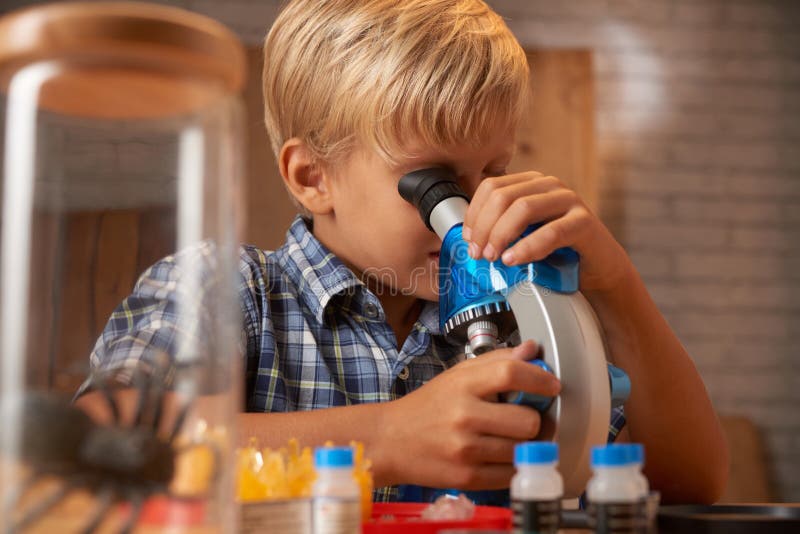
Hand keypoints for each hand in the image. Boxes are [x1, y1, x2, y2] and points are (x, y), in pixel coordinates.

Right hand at [380, 340, 559, 488]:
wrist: (390, 441)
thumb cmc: (427, 406)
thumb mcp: (456, 375)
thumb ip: (496, 360)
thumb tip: (531, 349)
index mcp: (462, 385)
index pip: (511, 374)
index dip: (540, 378)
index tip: (552, 385)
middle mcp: (464, 417)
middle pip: (528, 420)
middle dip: (534, 419)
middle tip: (526, 417)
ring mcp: (466, 450)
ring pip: (523, 449)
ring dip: (525, 444)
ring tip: (511, 436)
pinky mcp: (467, 478)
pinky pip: (511, 473)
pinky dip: (513, 464)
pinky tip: (500, 454)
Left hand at [461, 172, 631, 292]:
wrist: (598, 270)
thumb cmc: (557, 253)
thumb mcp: (524, 235)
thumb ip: (502, 228)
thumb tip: (468, 238)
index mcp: (531, 184)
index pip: (491, 187)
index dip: (474, 214)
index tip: (468, 239)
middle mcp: (549, 186)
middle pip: (502, 196)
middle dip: (484, 227)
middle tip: (478, 253)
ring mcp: (569, 200)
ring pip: (523, 208)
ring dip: (501, 235)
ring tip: (493, 257)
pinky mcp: (584, 222)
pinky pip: (551, 232)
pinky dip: (527, 247)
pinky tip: (514, 260)